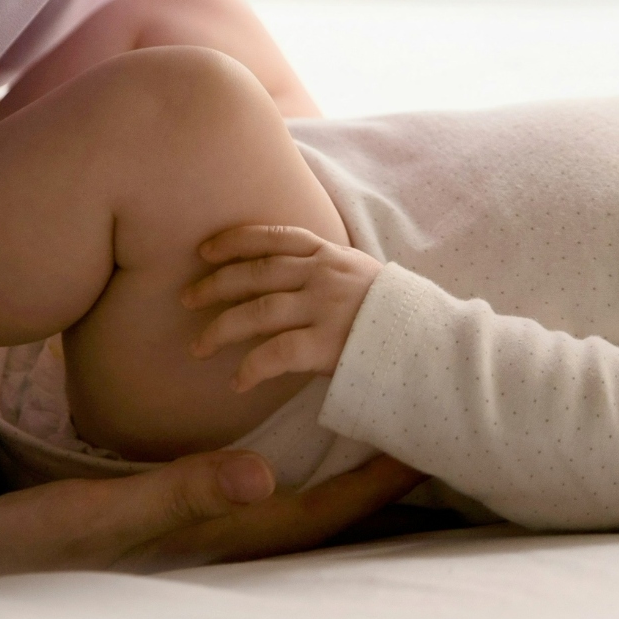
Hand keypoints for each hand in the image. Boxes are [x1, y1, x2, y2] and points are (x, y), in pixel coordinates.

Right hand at [0, 448, 425, 585]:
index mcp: (206, 544)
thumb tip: (268, 476)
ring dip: (332, 476)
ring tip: (372, 425)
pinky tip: (284, 444)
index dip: (373, 485)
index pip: (313, 518)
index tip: (425, 444)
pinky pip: (242, 500)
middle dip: (370, 479)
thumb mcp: (97, 516)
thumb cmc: (17, 554)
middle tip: (422, 425)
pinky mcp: (158, 530)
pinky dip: (282, 470)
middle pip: (314, 517)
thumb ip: (181, 492)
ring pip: (283, 511)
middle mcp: (208, 550)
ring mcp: (185, 544)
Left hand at [182, 224, 381, 391]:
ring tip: (198, 347)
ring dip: (221, 328)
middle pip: (255, 272)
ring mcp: (325, 308)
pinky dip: (251, 367)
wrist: (433, 342)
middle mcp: (324, 275)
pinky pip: (276, 353)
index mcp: (331, 255)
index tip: (205, 250)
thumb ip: (329, 272)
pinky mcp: (328, 344)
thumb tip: (292, 276)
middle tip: (185, 299)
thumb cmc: (397, 315)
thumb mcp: (363, 276)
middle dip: (215, 284)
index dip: (235, 241)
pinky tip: (237, 381)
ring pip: (257, 311)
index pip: (274, 237)